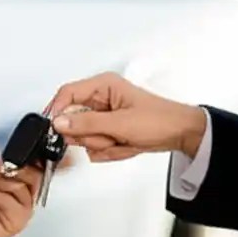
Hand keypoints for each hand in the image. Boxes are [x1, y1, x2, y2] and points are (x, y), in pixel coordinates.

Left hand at [0, 161, 41, 236]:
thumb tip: (3, 161)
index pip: (21, 172)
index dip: (24, 163)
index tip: (22, 157)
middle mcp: (6, 199)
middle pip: (31, 181)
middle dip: (23, 171)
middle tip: (10, 170)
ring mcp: (10, 213)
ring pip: (28, 193)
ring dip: (11, 186)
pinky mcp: (11, 227)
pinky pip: (22, 210)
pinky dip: (8, 201)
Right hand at [44, 72, 207, 162]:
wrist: (181, 135)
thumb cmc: (159, 120)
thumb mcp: (120, 123)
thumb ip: (87, 124)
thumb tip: (60, 122)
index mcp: (103, 85)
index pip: (67, 93)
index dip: (58, 111)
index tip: (56, 130)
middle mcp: (101, 98)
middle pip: (74, 119)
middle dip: (90, 135)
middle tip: (109, 136)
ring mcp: (104, 116)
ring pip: (84, 136)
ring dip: (102, 144)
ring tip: (122, 140)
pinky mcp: (108, 130)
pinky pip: (95, 146)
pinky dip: (109, 151)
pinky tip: (125, 146)